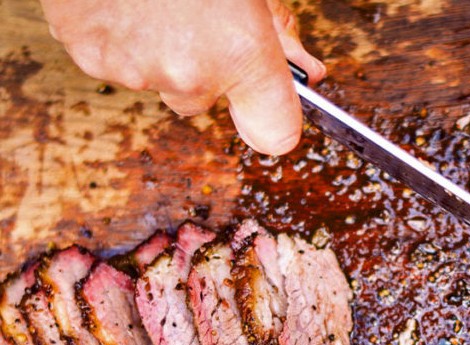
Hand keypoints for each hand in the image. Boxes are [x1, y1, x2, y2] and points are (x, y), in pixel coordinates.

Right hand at [40, 0, 326, 154]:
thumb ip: (279, 33)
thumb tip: (306, 70)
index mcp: (241, 51)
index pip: (276, 133)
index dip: (272, 118)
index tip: (270, 105)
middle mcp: (191, 73)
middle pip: (204, 101)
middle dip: (203, 67)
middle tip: (193, 15)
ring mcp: (137, 69)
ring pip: (157, 79)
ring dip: (158, 50)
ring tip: (154, 2)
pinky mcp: (91, 57)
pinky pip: (114, 61)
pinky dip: (119, 37)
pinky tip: (123, 3)